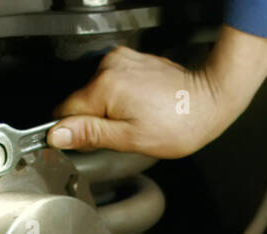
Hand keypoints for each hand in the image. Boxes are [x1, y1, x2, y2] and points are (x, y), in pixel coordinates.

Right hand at [48, 25, 266, 158]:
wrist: (210, 99)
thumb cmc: (178, 123)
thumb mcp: (130, 138)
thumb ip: (90, 135)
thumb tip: (56, 135)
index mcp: (104, 87)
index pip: (65, 112)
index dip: (73, 131)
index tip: (88, 141)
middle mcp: (108, 67)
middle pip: (81, 101)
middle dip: (96, 120)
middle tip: (124, 131)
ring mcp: (121, 59)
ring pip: (97, 92)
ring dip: (109, 108)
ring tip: (137, 118)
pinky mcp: (132, 59)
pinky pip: (112, 82)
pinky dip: (120, 96)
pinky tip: (141, 106)